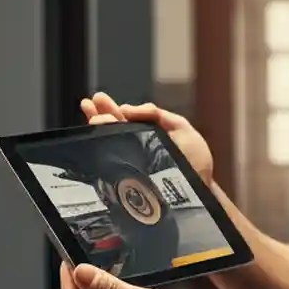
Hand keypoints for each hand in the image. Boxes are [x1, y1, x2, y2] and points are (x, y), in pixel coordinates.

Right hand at [80, 92, 215, 187]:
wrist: (199, 189)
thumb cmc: (193, 162)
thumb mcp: (181, 128)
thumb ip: (158, 114)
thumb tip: (129, 109)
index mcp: (145, 133)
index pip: (122, 119)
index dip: (110, 108)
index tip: (99, 99)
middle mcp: (133, 147)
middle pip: (111, 129)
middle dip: (98, 115)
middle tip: (89, 104)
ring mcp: (128, 163)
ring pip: (107, 143)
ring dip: (97, 128)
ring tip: (90, 115)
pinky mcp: (126, 179)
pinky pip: (109, 163)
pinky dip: (101, 150)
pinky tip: (94, 139)